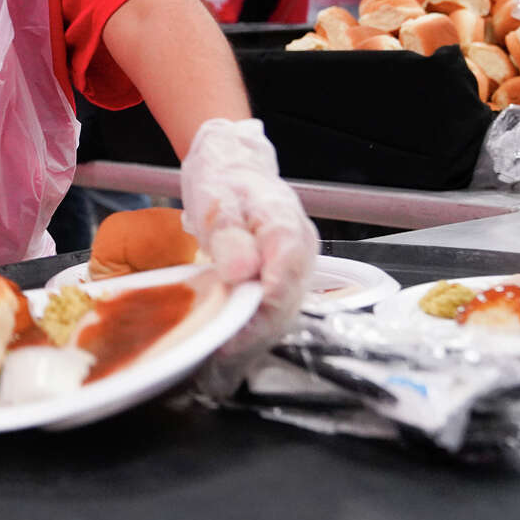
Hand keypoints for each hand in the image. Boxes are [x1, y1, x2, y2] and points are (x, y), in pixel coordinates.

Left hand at [180, 118, 317, 357]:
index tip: (229, 339)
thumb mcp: (218, 201)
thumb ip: (230, 235)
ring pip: (284, 311)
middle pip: (287, 305)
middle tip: (220, 354)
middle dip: (255, 335)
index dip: (257, 318)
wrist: (233, 164)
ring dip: (255, 335)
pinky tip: (232, 339)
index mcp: (287, 230)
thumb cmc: (224, 178)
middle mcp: (301, 251)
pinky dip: (255, 325)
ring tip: (223, 355)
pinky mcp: (286, 274)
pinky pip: (276, 306)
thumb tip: (241, 271)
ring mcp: (297, 264)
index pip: (282, 286)